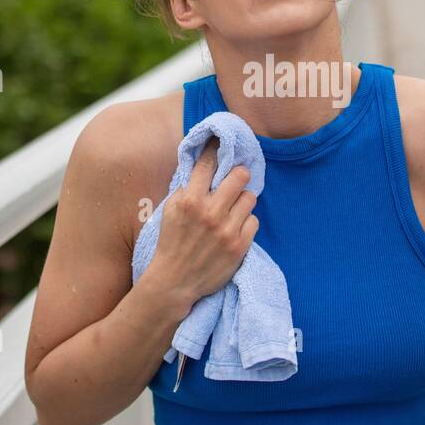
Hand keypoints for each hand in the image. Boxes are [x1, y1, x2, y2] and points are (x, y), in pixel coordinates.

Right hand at [151, 137, 258, 305]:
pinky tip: (235, 227)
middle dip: (239, 175)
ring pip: (250, 198)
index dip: (215, 150)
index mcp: (189, 201)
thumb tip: (204, 166)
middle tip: (237, 178)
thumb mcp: (170, 210)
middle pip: (239, 176)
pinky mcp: (239, 246)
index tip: (220, 143)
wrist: (175, 281)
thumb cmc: (171, 242)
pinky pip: (254, 221)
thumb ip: (186, 189)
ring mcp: (226, 230)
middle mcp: (210, 213)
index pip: (207, 165)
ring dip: (243, 200)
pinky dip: (246, 222)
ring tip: (234, 207)